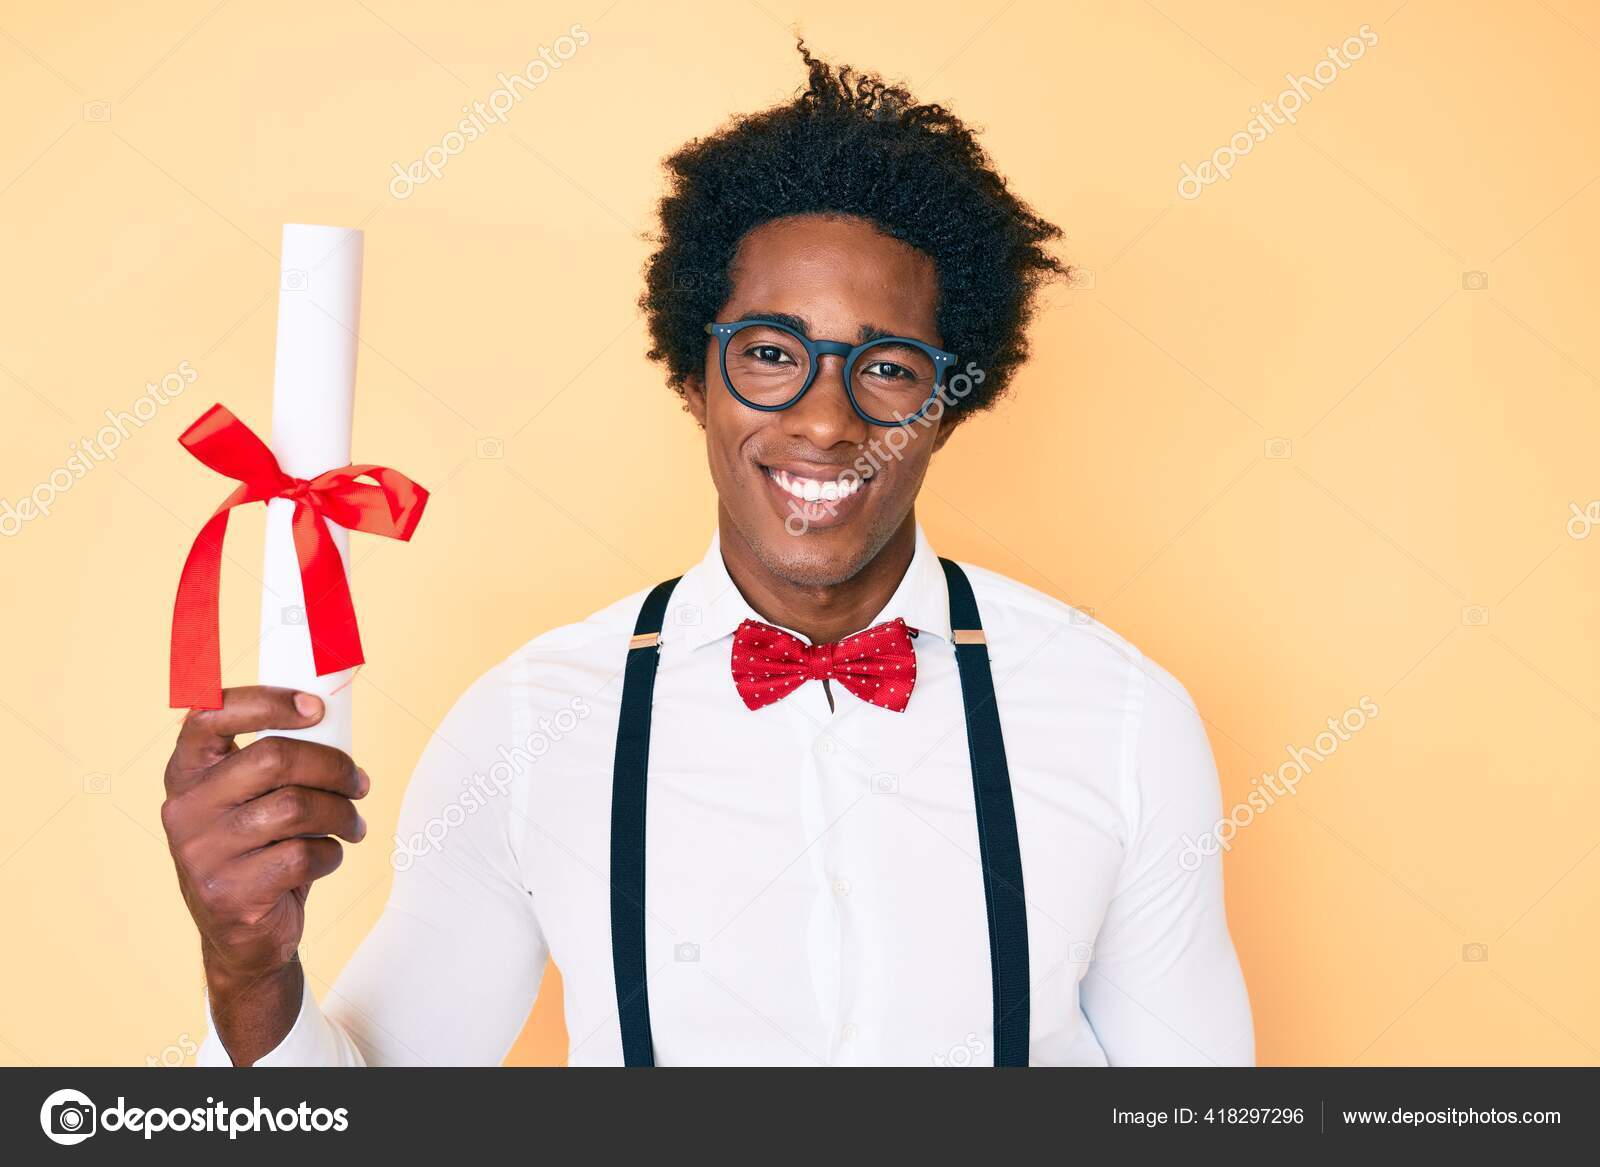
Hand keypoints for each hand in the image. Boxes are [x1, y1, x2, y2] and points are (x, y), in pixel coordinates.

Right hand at [161, 686, 367, 1061]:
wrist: (243, 938)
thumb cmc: (258, 852)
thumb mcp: (251, 800)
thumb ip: (273, 761)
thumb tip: (332, 718)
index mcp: (187, 772)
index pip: (211, 715)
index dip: (268, 702)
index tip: (316, 708)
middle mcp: (184, 808)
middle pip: (273, 759)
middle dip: (332, 766)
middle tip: (359, 782)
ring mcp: (201, 853)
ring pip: (296, 808)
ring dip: (341, 814)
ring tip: (352, 824)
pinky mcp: (228, 892)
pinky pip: (301, 855)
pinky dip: (330, 854)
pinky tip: (326, 858)